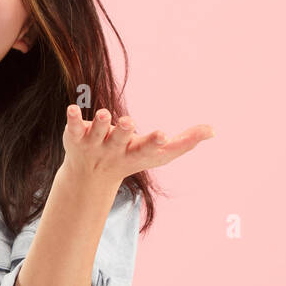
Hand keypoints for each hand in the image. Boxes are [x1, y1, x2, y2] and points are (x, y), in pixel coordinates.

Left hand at [61, 104, 214, 188]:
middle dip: (124, 131)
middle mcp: (114, 149)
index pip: (146, 148)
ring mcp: (94, 144)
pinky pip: (73, 127)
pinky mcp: (76, 136)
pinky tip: (72, 109)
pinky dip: (73, 119)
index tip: (161, 134)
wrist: (90, 176)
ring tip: (104, 114)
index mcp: (136, 152)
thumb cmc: (131, 158)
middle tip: (129, 121)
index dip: (153, 141)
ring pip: (97, 132)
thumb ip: (186, 141)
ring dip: (101, 123)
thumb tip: (214, 130)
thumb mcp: (159, 153)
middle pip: (120, 139)